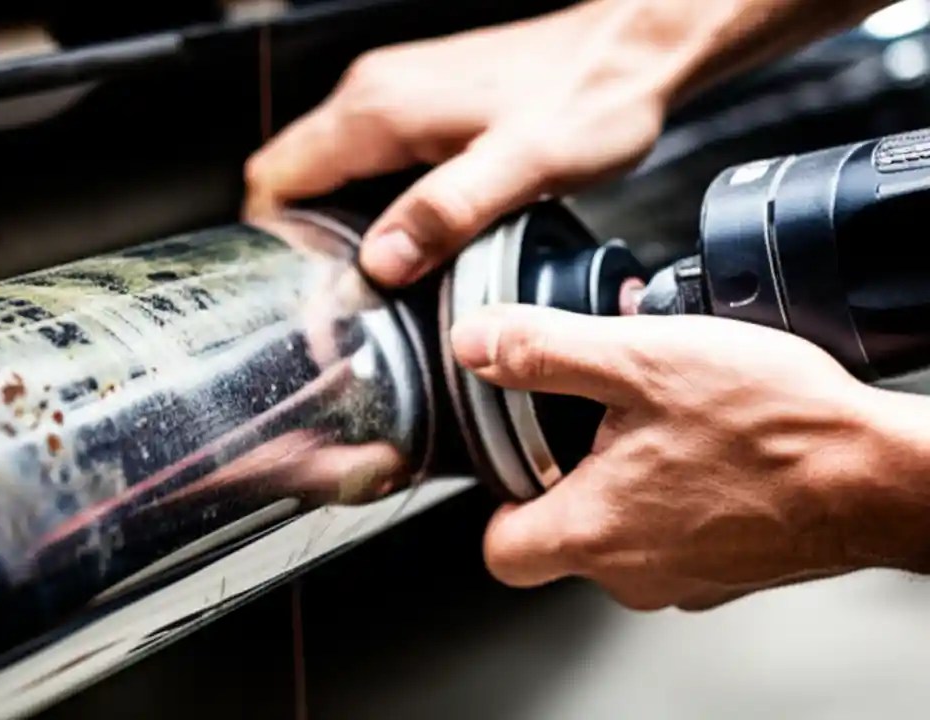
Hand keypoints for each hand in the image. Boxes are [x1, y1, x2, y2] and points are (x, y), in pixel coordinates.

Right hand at [244, 0, 672, 286]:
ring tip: (360, 277)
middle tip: (327, 296)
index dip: (269, 237)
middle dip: (294, 236)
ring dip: (328, 220)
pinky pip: (361, 155)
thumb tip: (380, 263)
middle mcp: (373, 93)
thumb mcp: (523, 167)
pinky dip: (361, 199)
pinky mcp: (418, 101)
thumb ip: (444, 214)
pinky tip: (399, 235)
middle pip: (291, 172)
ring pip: (324, 164)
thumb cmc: (590, 96)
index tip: (290, 288)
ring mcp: (393, 93)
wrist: (632, 49)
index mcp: (379, 109)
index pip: (275, 174)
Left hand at [450, 304, 929, 610]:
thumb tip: (476, 342)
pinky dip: (685, 492)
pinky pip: (682, 533)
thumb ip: (545, 351)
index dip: (496, 504)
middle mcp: (635, 573)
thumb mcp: (642, 360)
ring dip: (632, 477)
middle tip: (597, 418)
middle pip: (563, 537)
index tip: (514, 460)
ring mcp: (689, 579)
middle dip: (568, 475)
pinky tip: (713, 445)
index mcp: (593, 530)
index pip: (501, 553)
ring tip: (664, 419)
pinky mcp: (735, 570)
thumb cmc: (775, 428)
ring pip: (626, 534)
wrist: (885, 475)